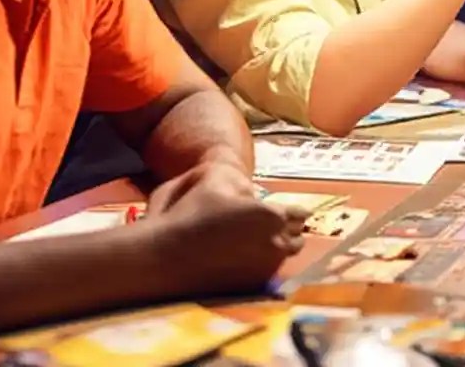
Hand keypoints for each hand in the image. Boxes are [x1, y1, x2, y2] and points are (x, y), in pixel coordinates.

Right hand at [149, 169, 308, 294]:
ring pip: (283, 255)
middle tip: (269, 225)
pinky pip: (267, 272)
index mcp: (272, 216)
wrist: (165, 256)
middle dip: (286, 230)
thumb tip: (252, 190)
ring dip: (276, 247)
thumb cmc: (190, 212)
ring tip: (257, 242)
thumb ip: (239, 179)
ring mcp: (265, 269)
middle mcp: (277, 244)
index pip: (299, 214)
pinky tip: (242, 258)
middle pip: (296, 236)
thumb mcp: (214, 177)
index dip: (291, 210)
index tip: (286, 211)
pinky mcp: (251, 287)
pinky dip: (260, 264)